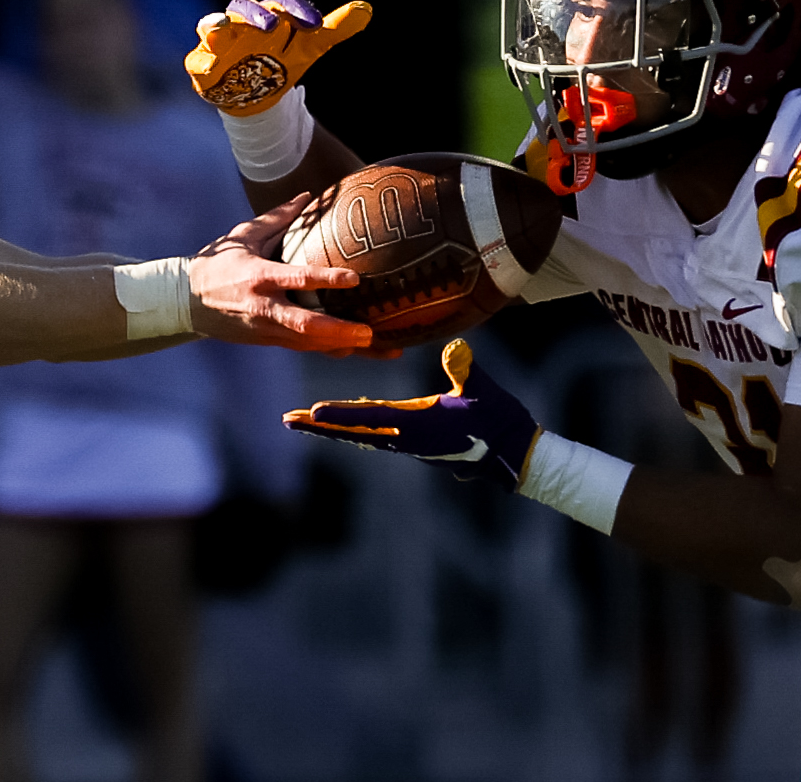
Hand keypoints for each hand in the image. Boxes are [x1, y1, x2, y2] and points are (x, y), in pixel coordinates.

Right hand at [185, 0, 372, 115]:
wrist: (256, 93)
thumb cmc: (281, 61)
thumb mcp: (310, 46)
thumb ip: (336, 28)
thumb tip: (367, 9)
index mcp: (270, 14)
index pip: (281, 3)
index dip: (296, 9)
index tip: (315, 23)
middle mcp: (242, 22)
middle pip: (245, 7)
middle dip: (257, 14)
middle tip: (271, 25)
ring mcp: (218, 42)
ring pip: (212, 25)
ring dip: (215, 24)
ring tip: (220, 27)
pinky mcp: (202, 64)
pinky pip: (197, 60)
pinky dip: (202, 62)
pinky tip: (211, 68)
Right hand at [188, 196, 376, 352]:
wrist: (184, 302)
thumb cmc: (217, 262)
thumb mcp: (243, 235)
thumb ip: (278, 218)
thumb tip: (308, 196)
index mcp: (258, 276)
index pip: (296, 279)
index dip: (325, 279)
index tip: (354, 278)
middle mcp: (263, 307)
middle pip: (305, 324)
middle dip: (338, 331)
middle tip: (370, 331)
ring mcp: (266, 329)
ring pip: (309, 343)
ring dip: (343, 346)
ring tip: (380, 346)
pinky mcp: (268, 341)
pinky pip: (304, 348)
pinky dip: (331, 350)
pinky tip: (358, 351)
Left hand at [283, 340, 540, 488]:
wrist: (513, 452)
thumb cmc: (499, 420)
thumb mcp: (482, 391)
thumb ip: (466, 369)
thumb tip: (456, 347)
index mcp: (416, 426)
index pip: (370, 418)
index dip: (340, 414)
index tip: (312, 411)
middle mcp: (406, 438)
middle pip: (354, 431)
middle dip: (320, 425)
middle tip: (287, 419)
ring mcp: (410, 442)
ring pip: (362, 433)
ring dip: (332, 426)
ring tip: (304, 419)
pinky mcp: (417, 441)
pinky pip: (378, 433)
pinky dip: (357, 424)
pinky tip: (346, 416)